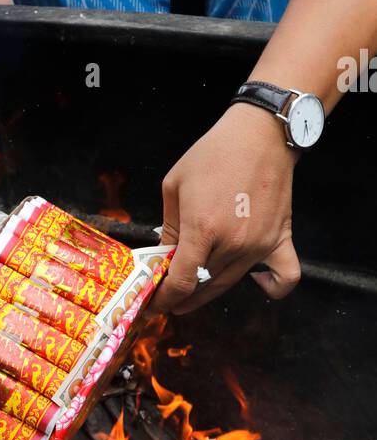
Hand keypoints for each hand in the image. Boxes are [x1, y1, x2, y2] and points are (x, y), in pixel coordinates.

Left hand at [153, 103, 300, 315]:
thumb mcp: (174, 185)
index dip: (164, 299)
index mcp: (202, 228)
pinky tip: (255, 281)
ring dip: (209, 291)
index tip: (155, 304)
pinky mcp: (280, 239)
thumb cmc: (213, 154)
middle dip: (181, 297)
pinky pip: (285, 277)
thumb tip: (164, 256)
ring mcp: (259, 244)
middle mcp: (232, 243)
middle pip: (203, 286)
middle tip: (169, 299)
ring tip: (194, 291)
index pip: (181, 281)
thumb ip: (168, 227)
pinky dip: (272, 287)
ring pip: (230, 283)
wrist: (259, 136)